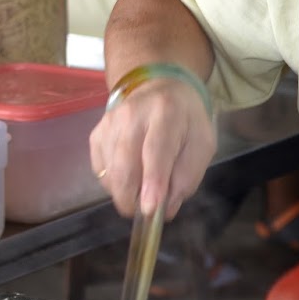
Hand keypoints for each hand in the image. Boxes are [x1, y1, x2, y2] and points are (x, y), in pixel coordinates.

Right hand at [88, 77, 216, 218]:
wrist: (160, 88)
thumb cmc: (186, 120)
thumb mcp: (202, 144)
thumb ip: (188, 176)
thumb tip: (166, 208)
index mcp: (166, 113)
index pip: (156, 151)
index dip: (153, 182)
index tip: (150, 209)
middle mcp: (132, 115)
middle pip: (125, 164)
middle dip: (131, 197)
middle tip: (143, 212)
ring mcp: (109, 123)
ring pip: (110, 171)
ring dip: (124, 191)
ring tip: (141, 190)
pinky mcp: (96, 134)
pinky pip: (100, 170)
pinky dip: (114, 182)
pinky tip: (130, 175)